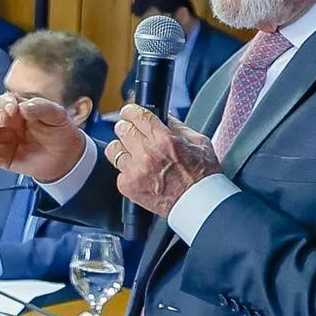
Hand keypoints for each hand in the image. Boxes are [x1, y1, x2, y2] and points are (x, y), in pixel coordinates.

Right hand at [0, 94, 86, 183]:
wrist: (68, 159)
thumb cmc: (61, 132)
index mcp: (17, 110)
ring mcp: (0, 140)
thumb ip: (42, 107)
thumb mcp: (57, 115)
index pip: (2, 101)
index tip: (12, 109)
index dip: (4, 103)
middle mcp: (5, 123)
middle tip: (3, 121)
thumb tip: (22, 107)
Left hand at [105, 104, 221, 216]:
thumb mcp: (199, 142)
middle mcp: (146, 153)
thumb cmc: (202, 174)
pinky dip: (127, 169)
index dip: (131, 111)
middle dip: (127, 127)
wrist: (198, 203)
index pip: (137, 115)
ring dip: (122, 148)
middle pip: (122, 129)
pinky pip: (118, 169)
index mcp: (164, 139)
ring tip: (134, 153)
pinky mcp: (127, 185)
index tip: (129, 112)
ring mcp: (134, 170)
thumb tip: (163, 115)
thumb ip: (178, 126)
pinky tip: (139, 171)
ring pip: (113, 148)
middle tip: (133, 132)